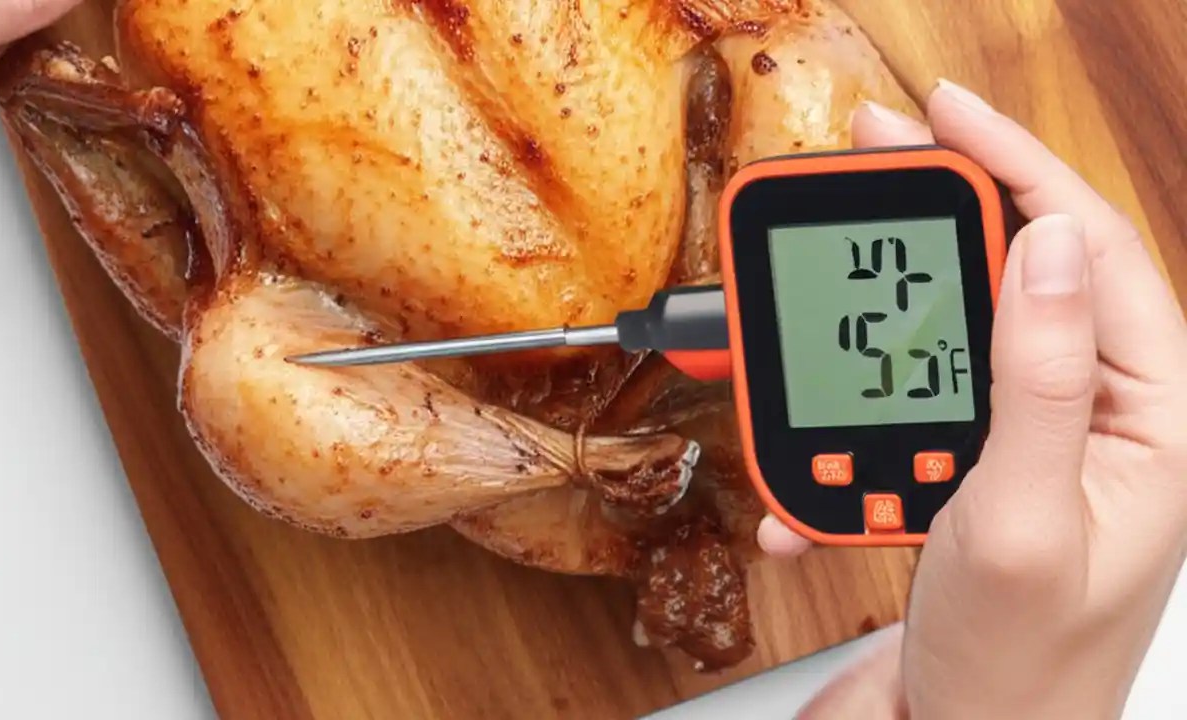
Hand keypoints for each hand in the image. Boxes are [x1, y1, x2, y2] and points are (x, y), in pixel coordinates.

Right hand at [789, 80, 1186, 717]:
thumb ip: (1045, 379)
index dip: (1017, 166)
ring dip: (876, 346)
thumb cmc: (1022, 670)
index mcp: (1157, 422)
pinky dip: (847, 431)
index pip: (1093, 253)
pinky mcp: (979, 470)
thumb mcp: (1024, 517)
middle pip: (1024, 276)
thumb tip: (1052, 248)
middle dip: (939, 223)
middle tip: (872, 169)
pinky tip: (810, 467)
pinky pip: (910, 414)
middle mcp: (1106, 421)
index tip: (945, 116)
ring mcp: (1038, 445)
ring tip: (821, 326)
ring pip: (958, 340)